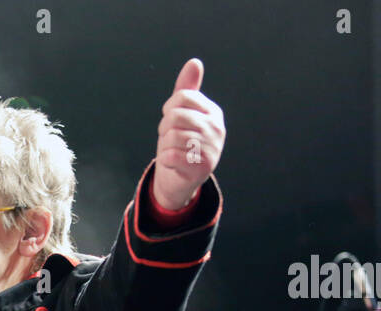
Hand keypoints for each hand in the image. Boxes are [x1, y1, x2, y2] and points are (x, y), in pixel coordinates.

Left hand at [152, 58, 225, 210]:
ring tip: (173, 151)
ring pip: (172, 136)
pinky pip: (170, 155)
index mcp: (213, 113)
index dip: (169, 108)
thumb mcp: (183, 115)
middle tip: (170, 139)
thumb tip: (195, 62)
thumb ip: (187, 90)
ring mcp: (211, 148)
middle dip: (164, 128)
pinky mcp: (201, 168)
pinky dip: (165, 160)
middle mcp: (216, 129)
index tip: (172, 121)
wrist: (181, 179)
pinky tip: (173, 163)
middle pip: (175, 116)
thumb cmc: (180, 144)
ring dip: (164, 146)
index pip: (182, 97)